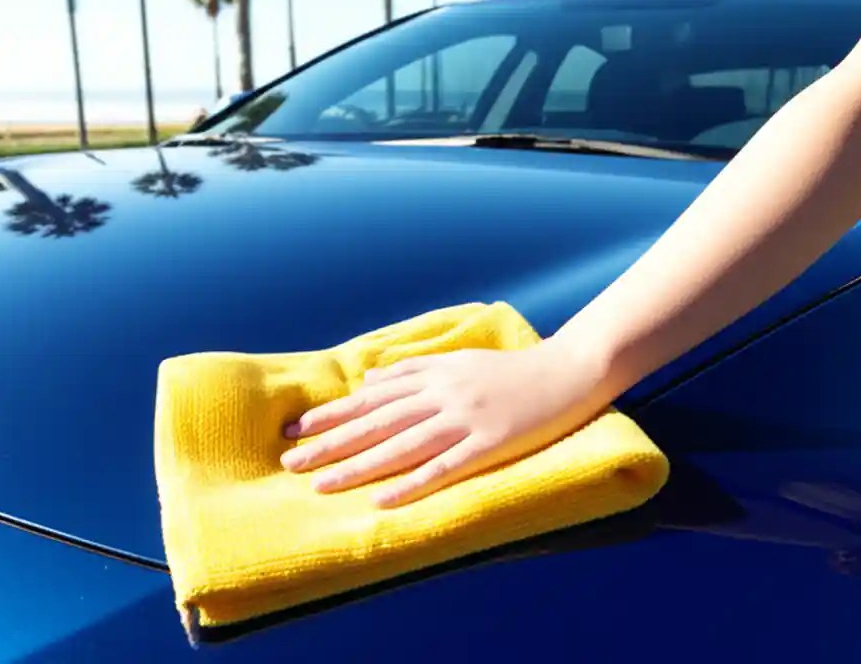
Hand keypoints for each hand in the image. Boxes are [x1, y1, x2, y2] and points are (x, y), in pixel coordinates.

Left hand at [279, 337, 611, 507]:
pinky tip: (382, 500)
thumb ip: (415, 370)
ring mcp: (466, 419)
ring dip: (358, 466)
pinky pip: (445, 468)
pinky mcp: (491, 443)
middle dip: (330, 443)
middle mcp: (443, 395)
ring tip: (321, 485)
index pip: (372, 397)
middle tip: (291, 463)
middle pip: (377, 422)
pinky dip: (412, 484)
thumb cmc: (513, 370)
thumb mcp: (460, 361)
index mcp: (434, 375)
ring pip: (401, 446)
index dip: (332, 413)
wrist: (570, 371)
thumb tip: (369, 380)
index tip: (295, 429)